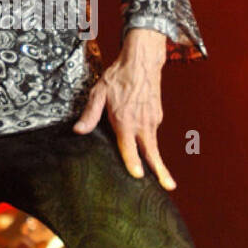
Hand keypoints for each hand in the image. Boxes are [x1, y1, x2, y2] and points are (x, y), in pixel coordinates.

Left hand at [72, 28, 176, 190]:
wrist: (142, 60)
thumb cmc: (118, 76)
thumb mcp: (99, 93)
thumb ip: (90, 114)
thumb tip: (78, 131)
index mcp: (125, 120)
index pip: (130, 146)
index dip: (133, 163)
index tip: (138, 176)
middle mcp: (142, 123)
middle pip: (152, 152)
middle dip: (161, 171)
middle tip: (169, 187)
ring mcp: (152, 119)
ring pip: (153, 144)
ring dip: (157, 160)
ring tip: (161, 176)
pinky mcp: (157, 116)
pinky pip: (152, 133)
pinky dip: (150, 142)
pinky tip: (143, 145)